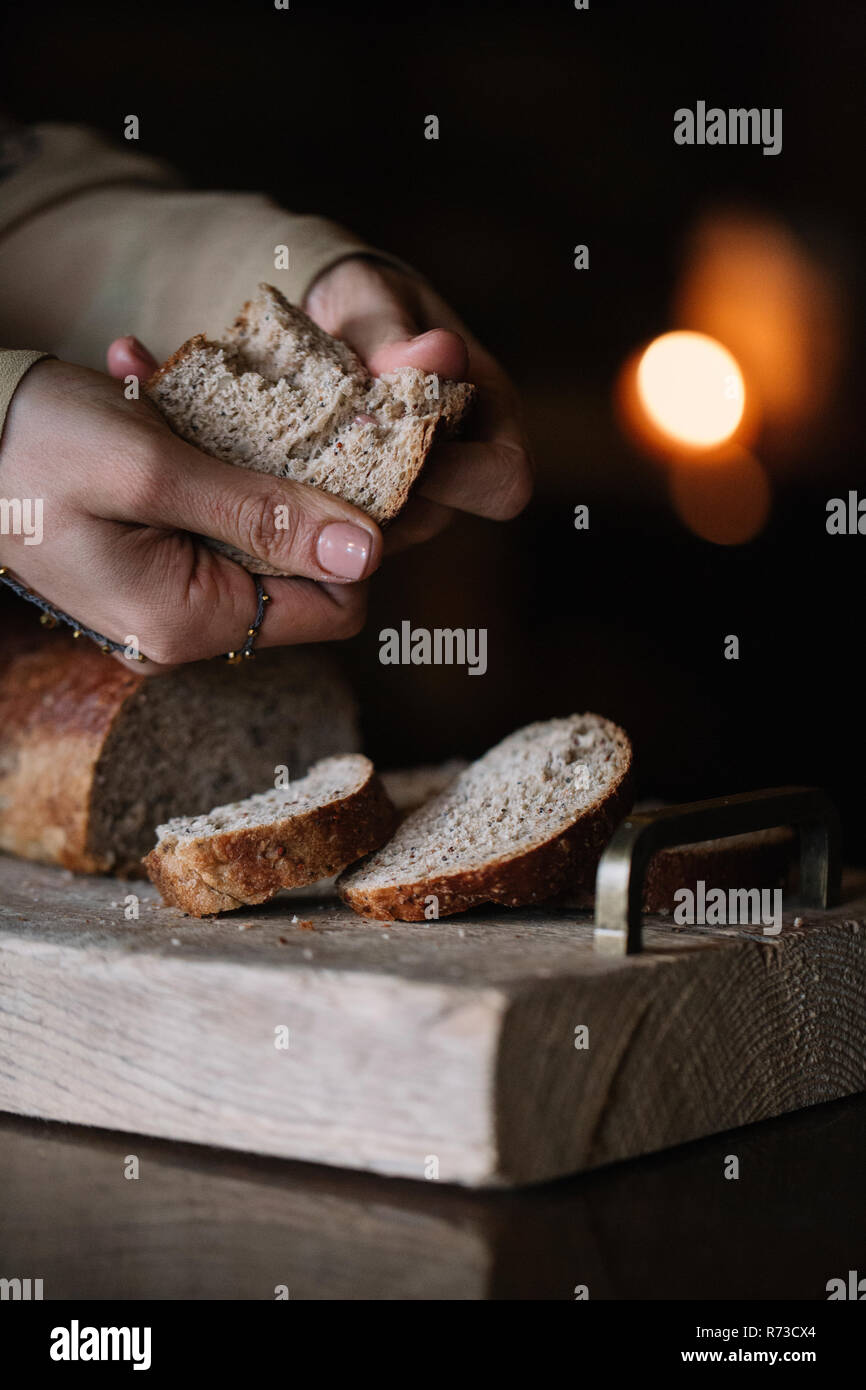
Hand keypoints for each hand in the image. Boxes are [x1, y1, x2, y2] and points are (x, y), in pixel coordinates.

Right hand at [0, 358, 382, 672]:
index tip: (345, 459)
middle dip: (289, 484)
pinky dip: (191, 454)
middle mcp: (180, 624)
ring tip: (175, 390)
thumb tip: (367, 552)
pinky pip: (201, 513)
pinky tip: (146, 393)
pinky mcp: (141, 561)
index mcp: (190, 620)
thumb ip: (263, 514)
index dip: (353, 536)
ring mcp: (159, 595)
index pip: (335, 607)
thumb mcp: (154, 467)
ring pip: (250, 530)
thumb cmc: (30, 444)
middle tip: (263, 406)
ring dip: (234, 456)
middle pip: (295, 570)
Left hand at [304, 257, 533, 550]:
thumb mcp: (374, 302)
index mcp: (491, 423)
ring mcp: (409, 500)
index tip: (392, 440)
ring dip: (332, 508)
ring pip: (378, 534)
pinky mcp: (362, 513)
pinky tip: (266, 483)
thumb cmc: (365, 304)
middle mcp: (457, 474)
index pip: (504, 483)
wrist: (324, 324)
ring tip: (280, 467)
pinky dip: (306, 510)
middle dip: (375, 493)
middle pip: (433, 519)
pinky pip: (337, 532)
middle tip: (311, 457)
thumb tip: (438, 353)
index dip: (459, 477)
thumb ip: (396, 335)